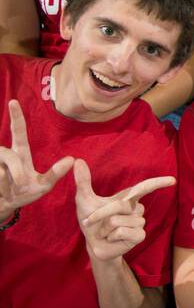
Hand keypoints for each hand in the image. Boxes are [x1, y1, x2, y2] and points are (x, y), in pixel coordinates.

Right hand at [0, 100, 72, 219]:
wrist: (6, 206)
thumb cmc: (25, 193)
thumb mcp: (43, 186)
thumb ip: (55, 173)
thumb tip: (72, 159)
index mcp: (19, 154)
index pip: (18, 133)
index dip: (16, 118)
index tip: (13, 101)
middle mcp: (5, 155)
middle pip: (7, 154)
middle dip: (15, 168)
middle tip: (21, 182)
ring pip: (2, 171)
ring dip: (10, 184)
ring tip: (15, 190)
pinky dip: (4, 190)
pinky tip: (5, 192)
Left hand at [73, 160, 173, 261]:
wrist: (93, 244)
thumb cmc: (92, 221)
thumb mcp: (84, 199)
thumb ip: (83, 181)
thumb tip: (78, 160)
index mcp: (129, 198)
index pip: (146, 187)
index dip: (159, 183)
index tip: (173, 180)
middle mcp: (137, 209)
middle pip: (120, 205)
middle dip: (100, 214)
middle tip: (89, 222)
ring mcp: (140, 223)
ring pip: (117, 220)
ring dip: (104, 228)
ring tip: (105, 232)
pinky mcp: (139, 236)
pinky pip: (121, 231)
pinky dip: (110, 236)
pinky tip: (111, 239)